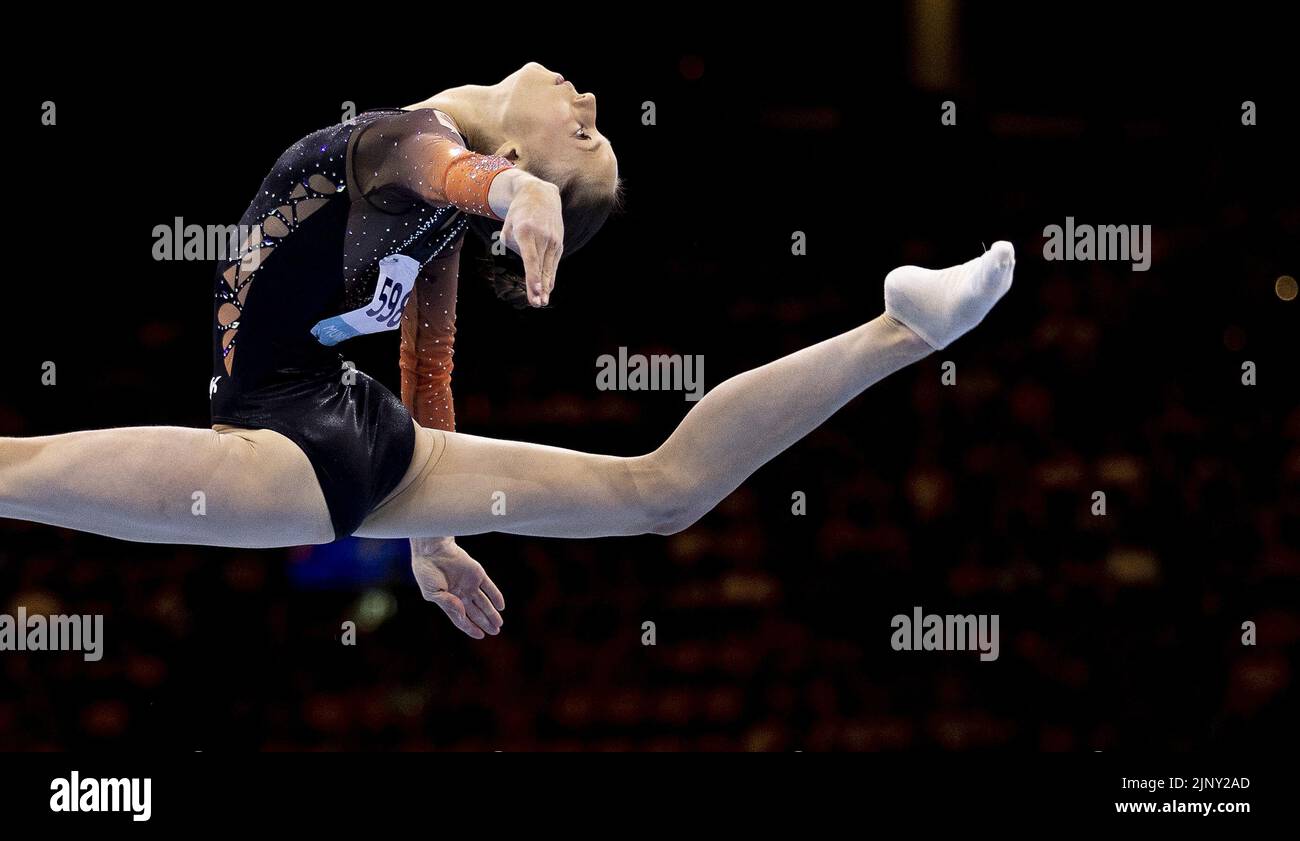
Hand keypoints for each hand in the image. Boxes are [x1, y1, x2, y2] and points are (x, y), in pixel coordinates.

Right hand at [410, 537, 504, 638]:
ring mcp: (469, 583)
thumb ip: (448, 604)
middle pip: (476, 612)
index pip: (461, 617)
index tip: (480, 635)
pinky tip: (501, 606)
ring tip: (499, 624)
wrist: (432, 550)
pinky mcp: (477, 573)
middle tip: (495, 632)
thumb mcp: (432, 592)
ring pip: (484, 602)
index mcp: (448, 599)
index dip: (470, 627)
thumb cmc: (427, 571)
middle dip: (485, 622)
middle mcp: (460, 593)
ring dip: (492, 613)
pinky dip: (495, 596)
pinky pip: (489, 587)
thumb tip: (462, 615)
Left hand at [499, 177, 562, 306]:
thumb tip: (525, 263)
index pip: (531, 259)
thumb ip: (513, 246)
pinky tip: (548, 289)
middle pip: (540, 267)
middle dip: (539, 287)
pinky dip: (550, 276)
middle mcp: (542, 236)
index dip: (533, 277)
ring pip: (548, 267)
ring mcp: (553, 239)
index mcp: (526, 231)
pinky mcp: (558, 242)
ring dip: (546, 286)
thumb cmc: (519, 212)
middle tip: (537, 304)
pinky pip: (553, 262)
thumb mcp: (508, 225)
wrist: (540, 194)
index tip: (535, 291)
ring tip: (542, 302)